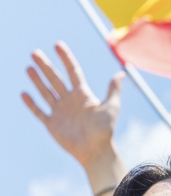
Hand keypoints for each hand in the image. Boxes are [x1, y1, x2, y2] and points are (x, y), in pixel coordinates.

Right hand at [21, 42, 121, 169]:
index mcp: (83, 95)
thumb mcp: (111, 107)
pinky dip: (31, 103)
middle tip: (35, 52)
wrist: (95, 151)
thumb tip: (122, 73)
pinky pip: (39, 111)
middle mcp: (70, 101)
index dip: (65, 58)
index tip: (58, 44)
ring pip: (46, 92)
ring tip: (29, 67)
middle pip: (55, 79)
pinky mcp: (52, 124)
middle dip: (45, 66)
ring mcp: (60, 111)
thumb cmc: (105, 130)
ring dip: (37, 80)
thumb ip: (113, 90)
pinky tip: (24, 93)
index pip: (72, 71)